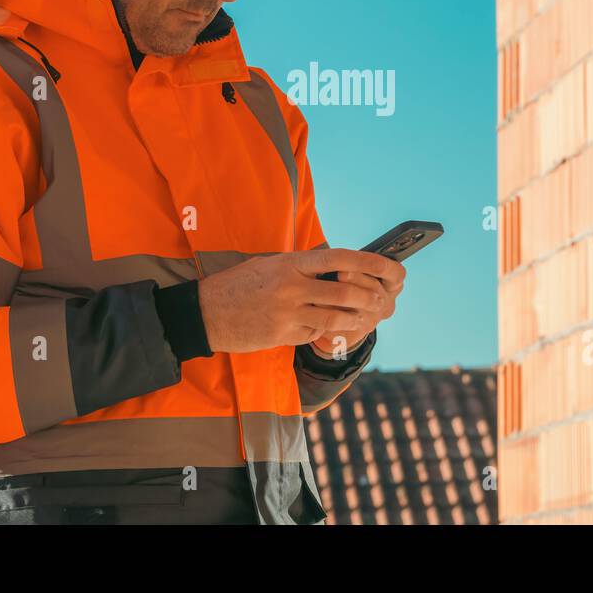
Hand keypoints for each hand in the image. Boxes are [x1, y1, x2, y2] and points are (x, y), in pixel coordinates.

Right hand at [197, 248, 405, 354]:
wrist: (205, 312)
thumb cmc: (239, 285)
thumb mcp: (269, 265)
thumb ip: (299, 267)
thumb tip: (332, 266)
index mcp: (289, 263)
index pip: (337, 257)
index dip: (367, 261)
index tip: (387, 265)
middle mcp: (291, 286)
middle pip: (344, 291)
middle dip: (368, 297)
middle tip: (380, 301)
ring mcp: (287, 312)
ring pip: (335, 317)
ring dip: (355, 319)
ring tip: (365, 319)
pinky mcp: (282, 335)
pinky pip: (314, 333)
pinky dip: (325, 332)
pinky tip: (330, 330)